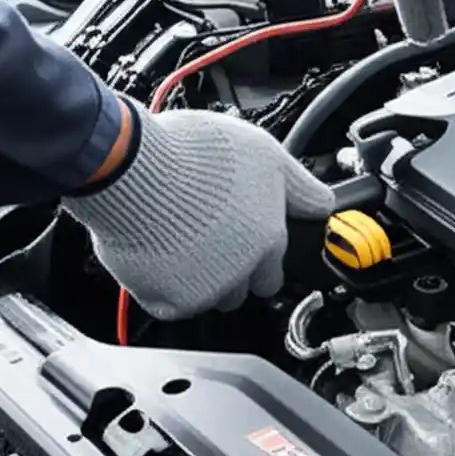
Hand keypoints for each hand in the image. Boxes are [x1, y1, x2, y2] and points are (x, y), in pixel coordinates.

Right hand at [63, 101, 334, 319]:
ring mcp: (205, 288)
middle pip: (246, 289)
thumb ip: (298, 185)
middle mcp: (242, 269)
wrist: (131, 166)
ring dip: (200, 278)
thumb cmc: (192, 152)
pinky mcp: (168, 298)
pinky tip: (158, 252)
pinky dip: (164, 286)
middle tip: (209, 238)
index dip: (259, 255)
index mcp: (268, 237)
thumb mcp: (264, 152)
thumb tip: (323, 204)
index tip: (243, 244)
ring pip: (211, 297)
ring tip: (180, 239)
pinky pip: (172, 303)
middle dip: (234, 271)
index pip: (276, 269)